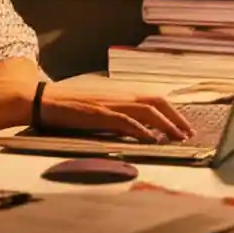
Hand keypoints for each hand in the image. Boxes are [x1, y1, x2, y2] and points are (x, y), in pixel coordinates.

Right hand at [35, 85, 195, 142]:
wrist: (44, 100)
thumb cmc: (69, 104)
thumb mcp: (98, 105)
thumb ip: (117, 111)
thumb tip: (135, 125)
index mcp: (120, 92)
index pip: (153, 98)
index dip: (171, 111)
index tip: (183, 125)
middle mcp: (119, 94)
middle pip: (157, 102)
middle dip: (176, 118)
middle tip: (188, 134)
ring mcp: (110, 103)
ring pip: (147, 111)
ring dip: (165, 125)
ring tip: (178, 138)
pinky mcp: (100, 114)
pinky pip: (126, 122)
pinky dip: (142, 130)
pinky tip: (152, 140)